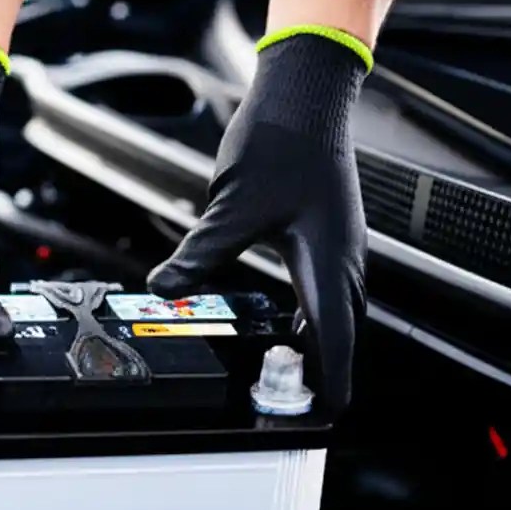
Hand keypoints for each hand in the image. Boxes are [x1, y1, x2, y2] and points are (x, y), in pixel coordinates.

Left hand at [148, 34, 368, 412]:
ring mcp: (344, 247)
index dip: (328, 385)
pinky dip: (319, 318)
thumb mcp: (229, 209)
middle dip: (325, 374)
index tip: (317, 415)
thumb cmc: (282, 141)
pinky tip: (295, 323)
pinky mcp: (334, 234)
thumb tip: (164, 288)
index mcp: (328, 264)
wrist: (307, 94)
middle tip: (296, 403)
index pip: (336, 343)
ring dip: (323, 347)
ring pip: (342, 314)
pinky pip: (333, 291)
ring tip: (294, 374)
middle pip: (344, 336)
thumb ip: (198, 256)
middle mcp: (346, 261)